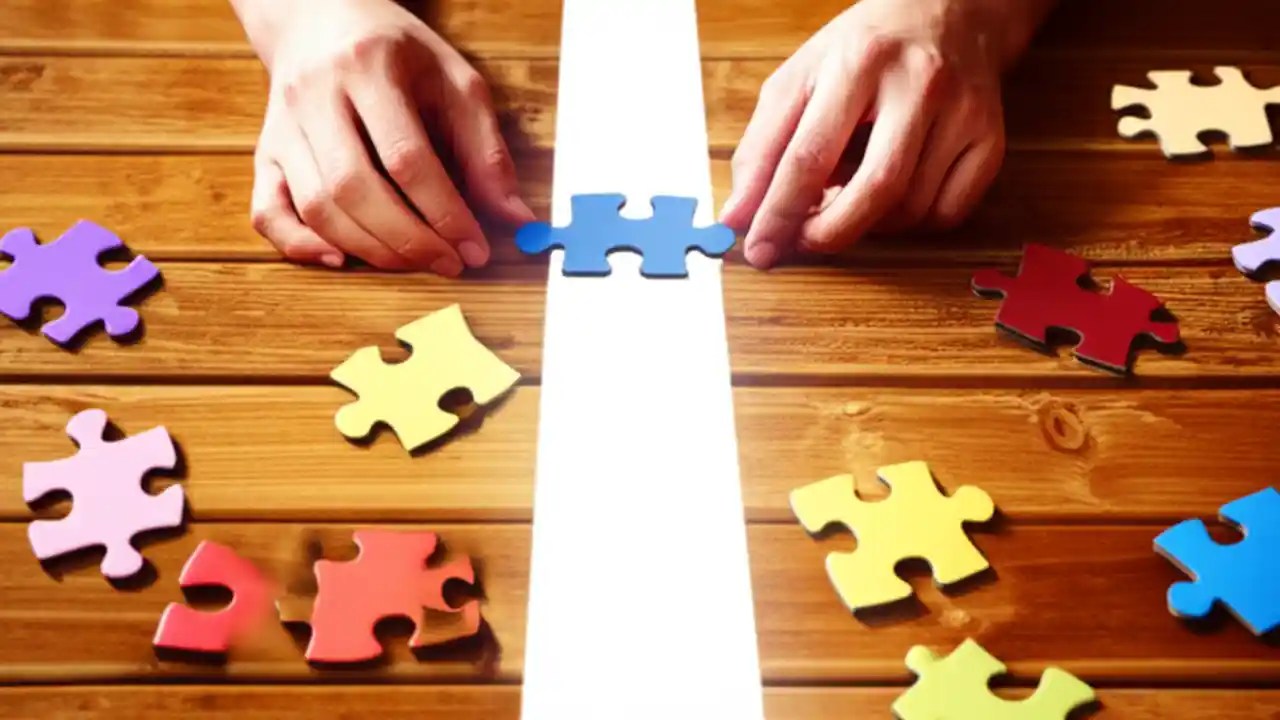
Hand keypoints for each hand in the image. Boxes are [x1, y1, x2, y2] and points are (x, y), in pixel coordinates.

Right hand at [230, 0, 533, 274]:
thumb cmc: (398, 53)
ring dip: (368, 249)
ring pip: (315, 206)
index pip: (406, 157)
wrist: (320, 16)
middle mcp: (315, 96)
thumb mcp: (455, 83)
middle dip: (407, 240)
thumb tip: (516, 220)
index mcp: (369, 67)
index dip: (444, 213)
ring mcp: (282, 127)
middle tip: (448, 263)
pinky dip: (300, 245)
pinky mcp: (264, 153)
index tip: (475, 248)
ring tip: (414, 262)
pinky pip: (267, 212)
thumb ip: (487, 152)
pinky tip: (340, 259)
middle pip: (354, 187)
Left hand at [720, 0, 1056, 268]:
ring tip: (845, 200)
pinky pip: (946, 213)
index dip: (779, 211)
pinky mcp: (990, 140)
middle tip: (801, 244)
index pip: (810, 154)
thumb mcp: (800, 79)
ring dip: (867, 224)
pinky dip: (910, 223)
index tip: (758, 247)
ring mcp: (963, 114)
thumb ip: (762, 147)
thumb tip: (737, 215)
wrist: (950, 11)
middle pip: (873, 188)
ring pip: (910, 208)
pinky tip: (890, 199)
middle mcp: (919, 85)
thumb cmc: (863, 51)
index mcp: (858, 62)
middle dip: (828, 233)